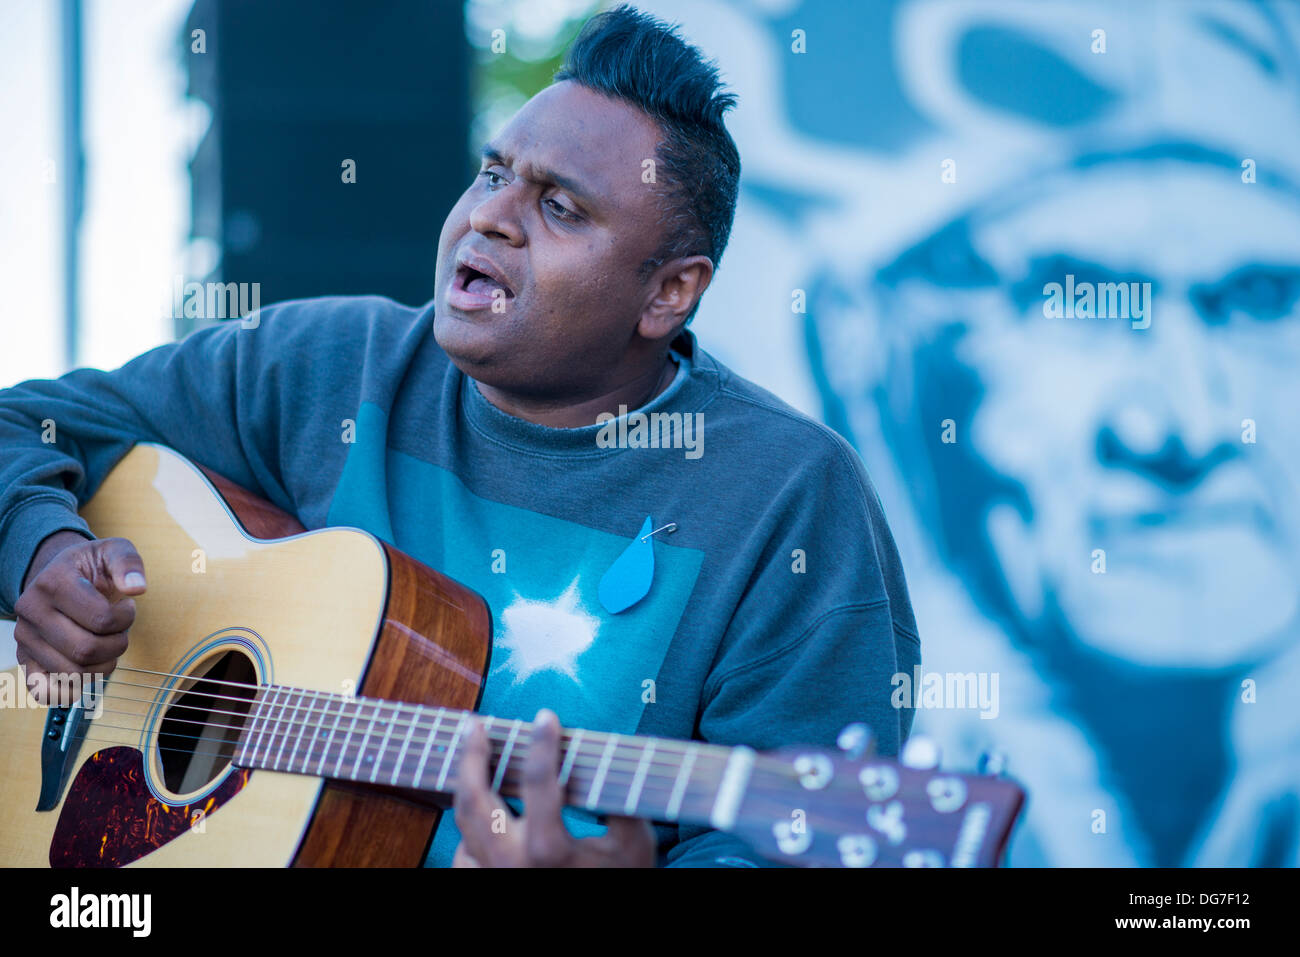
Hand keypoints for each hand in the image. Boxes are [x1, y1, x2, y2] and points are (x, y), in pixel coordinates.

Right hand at [13, 532, 146, 705]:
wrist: (61, 576)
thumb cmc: (91, 567)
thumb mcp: (113, 550)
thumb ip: (128, 563)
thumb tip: (136, 588)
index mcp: (53, 582)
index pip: (101, 619)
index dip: (125, 617)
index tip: (127, 605)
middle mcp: (31, 612)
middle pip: (86, 650)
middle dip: (118, 644)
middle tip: (120, 630)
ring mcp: (25, 639)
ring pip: (73, 673)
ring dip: (104, 665)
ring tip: (107, 644)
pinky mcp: (25, 660)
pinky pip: (44, 691)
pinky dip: (72, 690)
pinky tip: (89, 669)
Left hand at [451, 709, 655, 866]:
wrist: (602, 936)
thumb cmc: (620, 883)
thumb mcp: (634, 845)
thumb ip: (620, 802)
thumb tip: (610, 758)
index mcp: (548, 851)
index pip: (539, 782)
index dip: (542, 744)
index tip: (546, 716)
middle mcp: (511, 864)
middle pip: (476, 798)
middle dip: (471, 756)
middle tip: (474, 725)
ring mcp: (493, 878)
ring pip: (463, 824)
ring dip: (465, 784)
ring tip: (469, 754)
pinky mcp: (485, 886)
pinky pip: (463, 856)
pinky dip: (468, 830)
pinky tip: (480, 812)